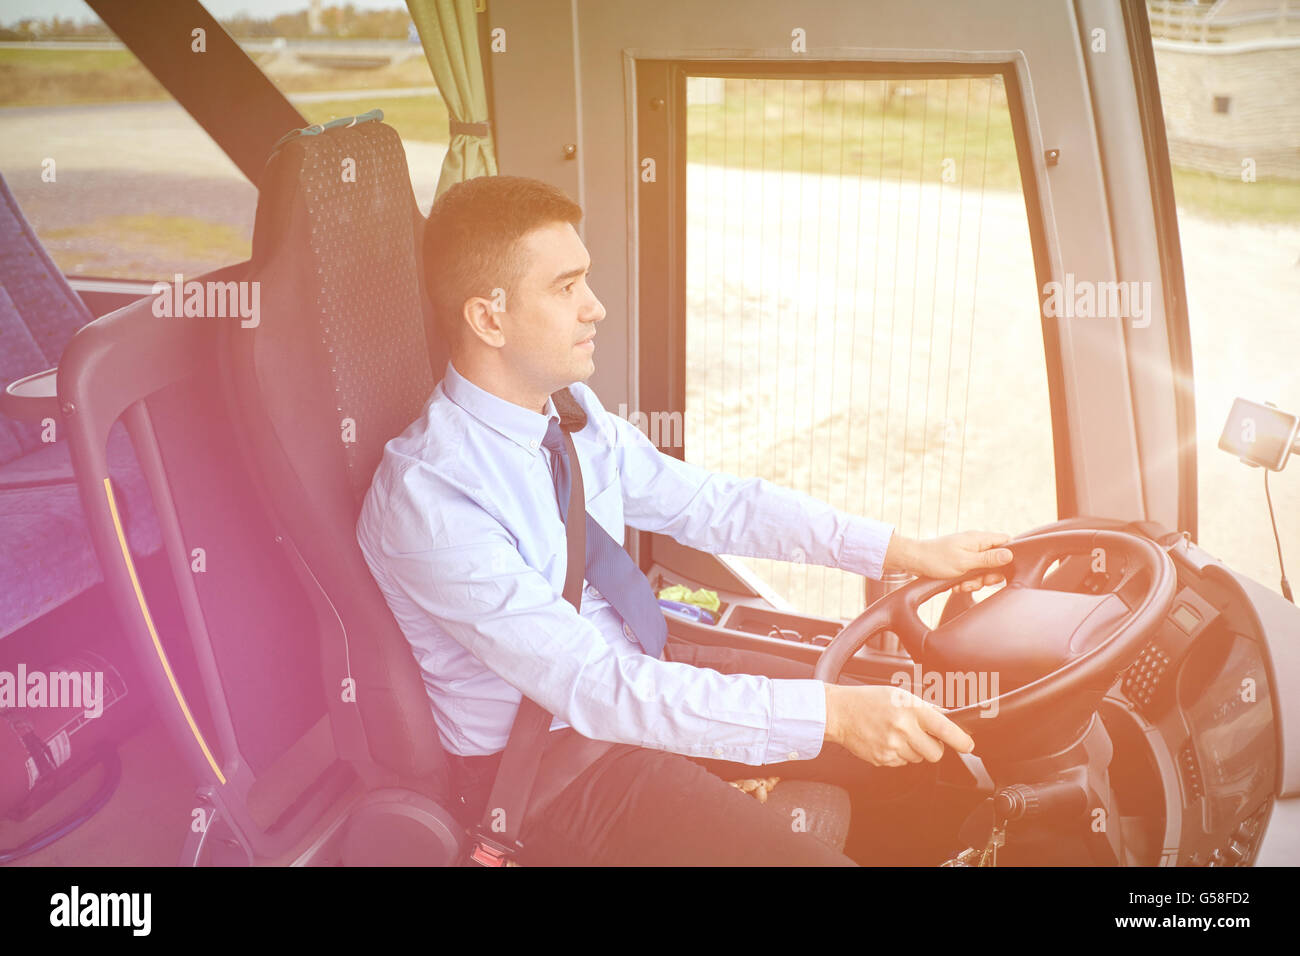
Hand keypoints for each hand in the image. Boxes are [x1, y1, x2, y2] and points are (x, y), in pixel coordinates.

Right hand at [824, 684, 973, 766]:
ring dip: (915, 750)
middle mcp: (903, 729)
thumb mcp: (899, 695)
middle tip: (923, 736)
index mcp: (910, 709)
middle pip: (936, 753)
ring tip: (898, 735)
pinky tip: (887, 741)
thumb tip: (948, 718)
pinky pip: (902, 762)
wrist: (839, 713)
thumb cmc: (869, 700)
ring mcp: (892, 746)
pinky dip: (899, 754)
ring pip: (919, 759)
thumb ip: (925, 708)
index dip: (961, 740)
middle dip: (934, 747)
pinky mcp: (883, 759)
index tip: (968, 745)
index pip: (944, 728)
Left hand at [883, 530, 1012, 592]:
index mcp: (979, 539)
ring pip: (983, 571)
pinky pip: (971, 575)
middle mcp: (976, 545)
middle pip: (996, 561)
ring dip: (975, 581)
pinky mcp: (961, 563)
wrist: (913, 561)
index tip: (1000, 570)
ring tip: (962, 584)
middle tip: (978, 581)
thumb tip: (1010, 555)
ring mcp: (968, 554)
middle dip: (988, 575)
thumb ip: (988, 559)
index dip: (1008, 556)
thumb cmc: (937, 559)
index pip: (1006, 541)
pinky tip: (956, 585)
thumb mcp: (965, 562)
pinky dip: (965, 582)